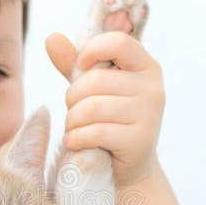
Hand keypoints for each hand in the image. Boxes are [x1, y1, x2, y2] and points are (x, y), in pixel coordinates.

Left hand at [45, 31, 164, 188]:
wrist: (129, 167)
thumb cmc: (109, 120)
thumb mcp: (92, 89)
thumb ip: (74, 63)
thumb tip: (51, 37)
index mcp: (146, 66)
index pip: (118, 42)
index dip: (91, 51)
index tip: (80, 68)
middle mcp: (153, 88)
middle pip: (95, 81)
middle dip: (72, 99)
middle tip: (74, 112)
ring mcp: (150, 115)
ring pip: (91, 108)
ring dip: (71, 121)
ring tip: (73, 128)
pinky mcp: (140, 141)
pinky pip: (95, 132)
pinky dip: (76, 138)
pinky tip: (74, 142)